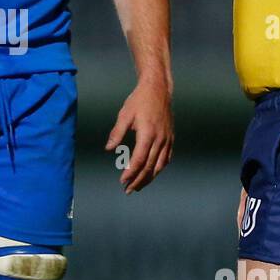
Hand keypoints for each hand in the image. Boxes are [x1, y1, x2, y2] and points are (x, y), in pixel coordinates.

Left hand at [105, 77, 173, 193]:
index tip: (122, 181)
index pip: (139, 160)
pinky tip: (152, 173)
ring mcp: (167, 139)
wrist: (158, 90)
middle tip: (128, 190)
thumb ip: (117, 133)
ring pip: (159, 165)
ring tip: (139, 186)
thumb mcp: (124, 115)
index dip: (131, 173)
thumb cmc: (139, 101)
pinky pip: (166, 158)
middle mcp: (160, 139)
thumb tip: (108, 149)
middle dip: (138, 180)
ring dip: (149, 178)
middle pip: (149, 166)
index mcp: (147, 134)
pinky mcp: (170, 138)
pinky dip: (159, 168)